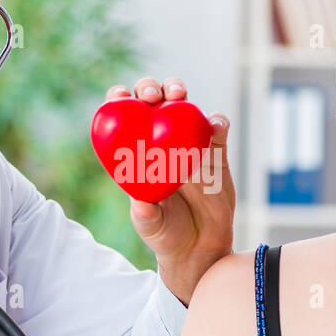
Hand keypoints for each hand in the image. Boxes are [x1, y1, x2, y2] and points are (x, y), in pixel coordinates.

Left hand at [104, 76, 234, 305]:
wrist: (202, 247)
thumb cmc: (167, 234)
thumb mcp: (151, 227)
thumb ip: (145, 215)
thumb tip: (142, 204)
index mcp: (136, 152)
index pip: (122, 118)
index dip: (118, 100)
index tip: (118, 97)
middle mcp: (161, 141)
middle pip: (153, 102)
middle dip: (150, 88)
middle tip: (152, 97)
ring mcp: (189, 142)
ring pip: (183, 106)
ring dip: (179, 92)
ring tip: (179, 95)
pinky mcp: (216, 151)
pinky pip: (217, 128)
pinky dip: (216, 121)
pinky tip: (214, 124)